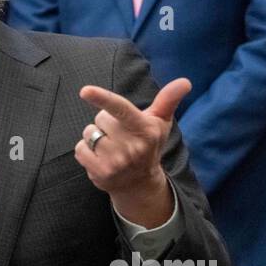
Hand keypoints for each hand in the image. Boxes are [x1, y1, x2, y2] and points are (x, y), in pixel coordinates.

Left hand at [76, 77, 190, 226]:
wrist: (139, 184)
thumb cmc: (148, 145)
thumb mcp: (160, 123)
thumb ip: (168, 99)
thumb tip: (185, 81)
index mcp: (145, 129)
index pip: (120, 109)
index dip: (103, 98)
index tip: (85, 90)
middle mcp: (131, 146)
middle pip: (100, 118)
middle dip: (106, 123)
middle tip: (120, 135)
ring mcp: (116, 161)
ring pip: (89, 133)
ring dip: (95, 137)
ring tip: (111, 147)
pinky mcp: (101, 172)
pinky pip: (79, 149)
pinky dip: (85, 151)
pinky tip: (101, 158)